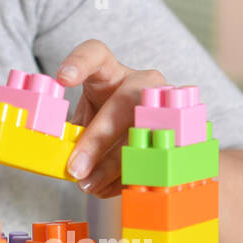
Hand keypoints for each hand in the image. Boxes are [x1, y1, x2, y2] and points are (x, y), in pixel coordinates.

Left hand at [55, 39, 167, 197]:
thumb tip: (61, 163)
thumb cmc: (107, 120)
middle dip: (97, 140)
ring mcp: (167, 104)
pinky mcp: (182, 130)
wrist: (150, 130)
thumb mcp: (87, 120)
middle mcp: (142, 82)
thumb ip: (73, 134)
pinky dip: (131, 176)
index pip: (95, 53)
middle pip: (123, 103)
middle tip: (75, 169)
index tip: (62, 79)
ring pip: (144, 131)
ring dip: (114, 165)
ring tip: (89, 186)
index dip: (79, 63)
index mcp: (110, 71)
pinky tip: (109, 189)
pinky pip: (159, 154)